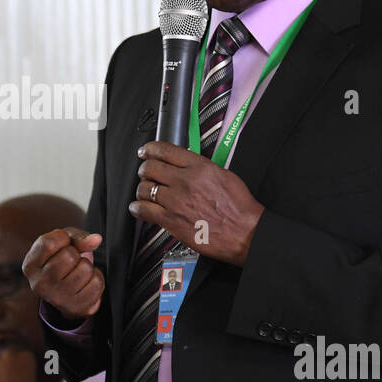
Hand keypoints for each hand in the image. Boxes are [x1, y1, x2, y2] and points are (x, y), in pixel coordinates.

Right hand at [21, 226, 104, 318]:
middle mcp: (40, 284)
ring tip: (77, 272)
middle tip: (70, 261)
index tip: (62, 245)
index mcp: (30, 266)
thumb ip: (76, 237)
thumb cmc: (61, 261)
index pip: (49, 243)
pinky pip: (97, 283)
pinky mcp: (75, 307)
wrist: (65, 292)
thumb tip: (96, 239)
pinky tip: (84, 282)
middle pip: (69, 255)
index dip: (62, 239)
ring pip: (85, 268)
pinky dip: (95, 278)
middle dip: (75, 254)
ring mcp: (57, 298)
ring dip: (86, 266)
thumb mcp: (63, 243)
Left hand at [129, 141, 264, 265]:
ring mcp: (176, 201)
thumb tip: (188, 165)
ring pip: (145, 189)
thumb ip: (201, 168)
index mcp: (199, 167)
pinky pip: (144, 210)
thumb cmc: (239, 208)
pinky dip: (137, 208)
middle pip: (150, 168)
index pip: (165, 151)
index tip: (146, 152)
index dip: (150, 149)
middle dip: (145, 169)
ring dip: (142, 189)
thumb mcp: (224, 175)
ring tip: (145, 192)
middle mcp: (185, 181)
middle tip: (145, 172)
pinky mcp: (171, 220)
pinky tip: (139, 207)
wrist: (244, 232)